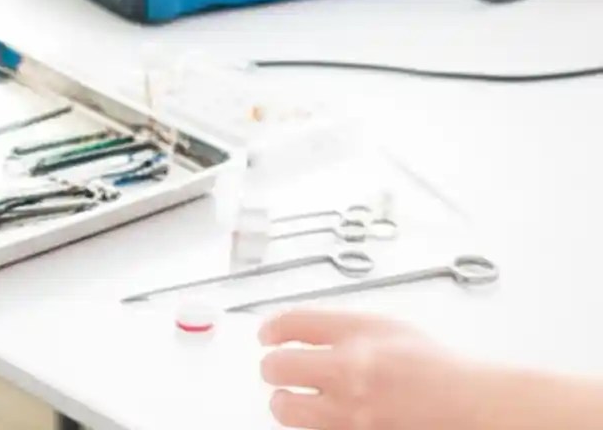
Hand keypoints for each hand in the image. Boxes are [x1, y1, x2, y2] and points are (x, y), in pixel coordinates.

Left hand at [259, 309, 484, 429]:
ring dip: (285, 402)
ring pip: (284, 407)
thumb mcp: (390, 328)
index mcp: (360, 336)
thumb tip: (294, 331)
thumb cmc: (439, 372)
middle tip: (279, 370)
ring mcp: (352, 413)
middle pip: (275, 367)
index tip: (267, 335)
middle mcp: (351, 373)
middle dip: (274, 368)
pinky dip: (316, 424)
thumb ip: (342, 328)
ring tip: (295, 398)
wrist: (475, 411)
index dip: (271, 328)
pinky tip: (325, 416)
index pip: (291, 323)